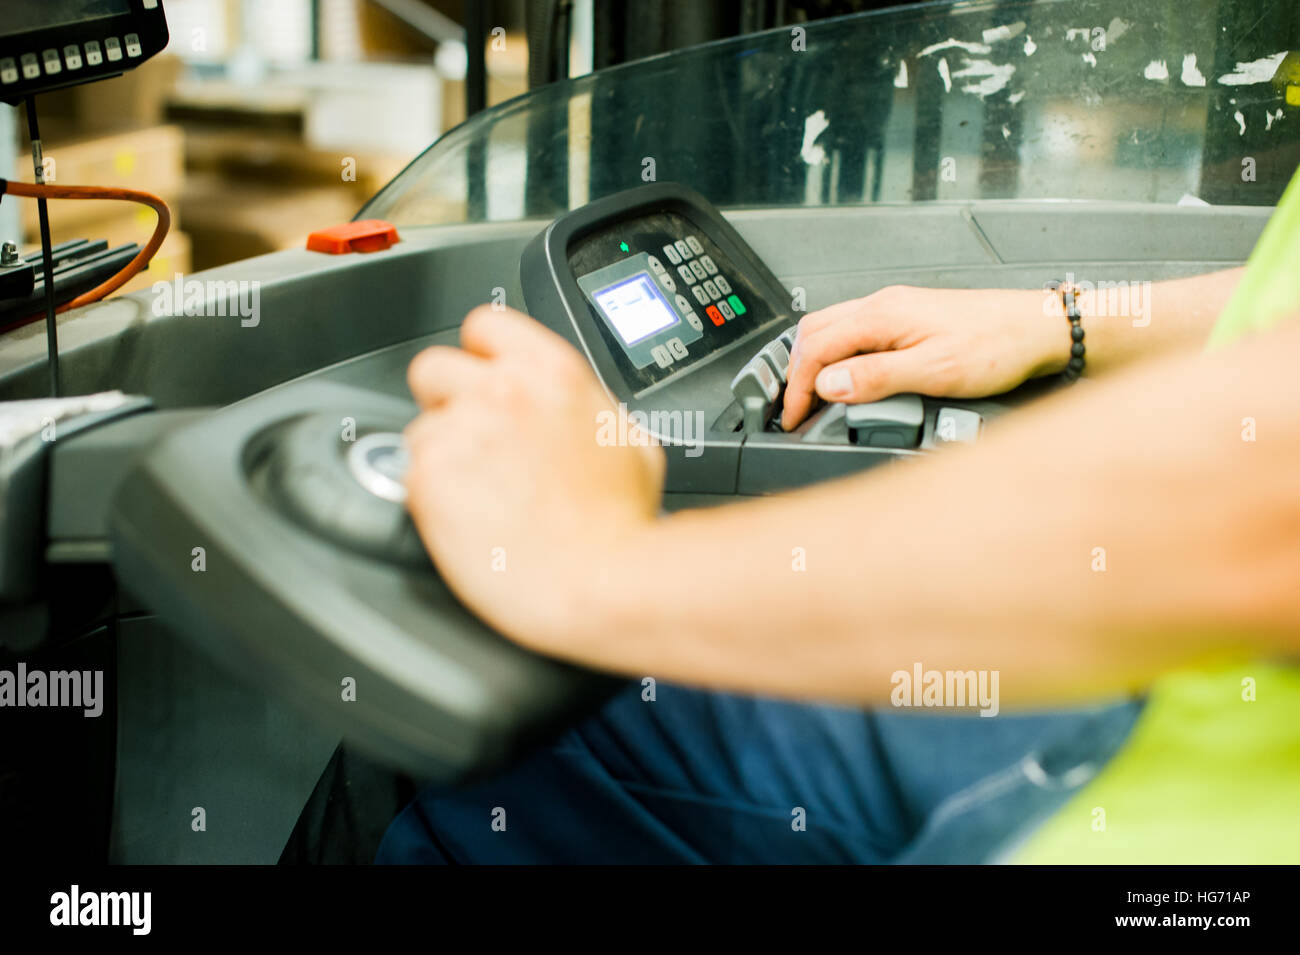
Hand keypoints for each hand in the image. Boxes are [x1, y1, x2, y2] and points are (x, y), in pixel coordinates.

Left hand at [403, 306, 664, 650]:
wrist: (600, 581)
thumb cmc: (621, 525)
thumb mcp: (631, 442)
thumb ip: (590, 408)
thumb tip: (577, 409)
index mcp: (552, 372)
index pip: (485, 324)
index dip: (479, 357)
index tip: (483, 380)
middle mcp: (502, 391)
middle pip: (433, 368)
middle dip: (446, 402)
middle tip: (471, 444)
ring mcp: (461, 430)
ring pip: (419, 428)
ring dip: (440, 456)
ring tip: (478, 496)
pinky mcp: (429, 476)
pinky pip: (408, 473)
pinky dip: (429, 497)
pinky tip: (467, 518)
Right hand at [781, 285, 1067, 428]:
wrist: (1038, 329)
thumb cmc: (998, 345)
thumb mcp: (933, 371)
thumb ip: (876, 377)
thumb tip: (829, 384)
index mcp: (883, 314)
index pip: (817, 348)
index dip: (797, 387)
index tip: (792, 416)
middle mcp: (884, 304)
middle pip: (815, 331)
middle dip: (794, 370)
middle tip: (792, 407)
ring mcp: (895, 308)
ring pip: (832, 327)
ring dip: (813, 361)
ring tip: (810, 394)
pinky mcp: (908, 316)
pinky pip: (854, 330)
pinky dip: (836, 355)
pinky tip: (845, 375)